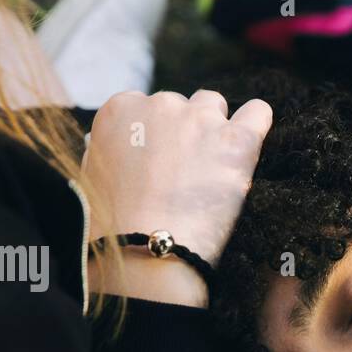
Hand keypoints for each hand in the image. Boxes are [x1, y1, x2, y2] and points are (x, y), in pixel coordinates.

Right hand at [82, 90, 271, 304]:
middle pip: (182, 106)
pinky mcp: (237, 140)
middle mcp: (161, 104)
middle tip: (185, 174)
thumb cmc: (114, 222)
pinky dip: (256, 124)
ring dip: (214, 129)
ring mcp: (201, 119)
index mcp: (122, 109)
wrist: (146, 247)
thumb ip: (107, 149)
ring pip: (214, 106)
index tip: (157, 163)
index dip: (154, 137)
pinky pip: (258, 113)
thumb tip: (114, 144)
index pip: (145, 106)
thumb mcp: (94, 175)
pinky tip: (247, 148)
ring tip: (213, 168)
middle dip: (184, 133)